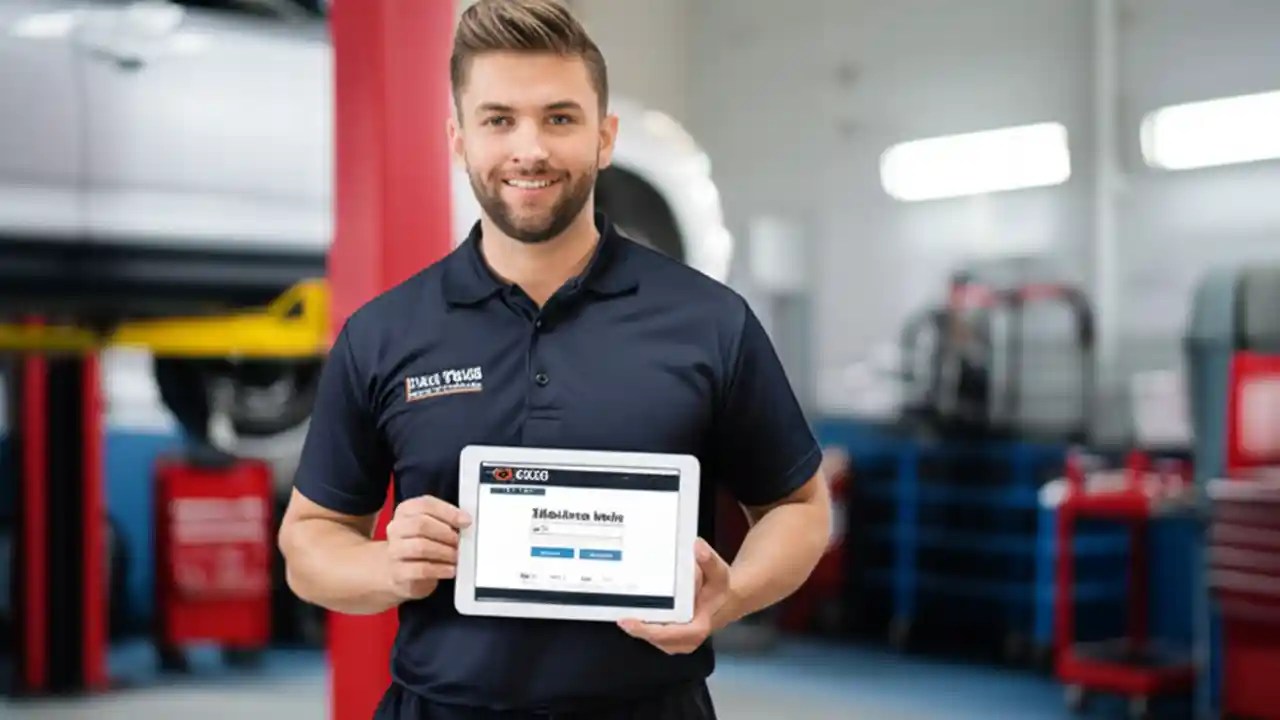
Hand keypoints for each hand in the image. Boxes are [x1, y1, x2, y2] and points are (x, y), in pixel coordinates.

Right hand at [384, 495, 471, 600]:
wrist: (398, 572)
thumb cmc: (420, 545)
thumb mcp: (431, 528)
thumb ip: (446, 521)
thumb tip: (465, 520)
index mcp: (405, 511)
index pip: (425, 505)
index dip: (448, 512)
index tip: (465, 521)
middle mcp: (396, 528)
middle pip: (421, 525)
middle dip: (446, 533)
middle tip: (459, 542)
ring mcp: (394, 551)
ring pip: (421, 547)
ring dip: (445, 552)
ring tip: (456, 556)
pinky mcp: (398, 572)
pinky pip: (421, 569)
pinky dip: (440, 569)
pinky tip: (450, 570)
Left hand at [617, 537, 731, 654]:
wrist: (725, 600)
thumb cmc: (719, 588)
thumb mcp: (718, 572)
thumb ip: (709, 560)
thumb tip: (698, 547)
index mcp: (698, 627)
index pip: (670, 634)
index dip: (647, 631)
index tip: (628, 622)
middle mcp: (686, 639)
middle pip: (656, 639)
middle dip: (637, 628)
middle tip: (619, 615)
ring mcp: (678, 641)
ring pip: (653, 638)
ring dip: (638, 627)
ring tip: (622, 612)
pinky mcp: (672, 638)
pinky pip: (653, 634)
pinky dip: (642, 625)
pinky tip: (632, 613)